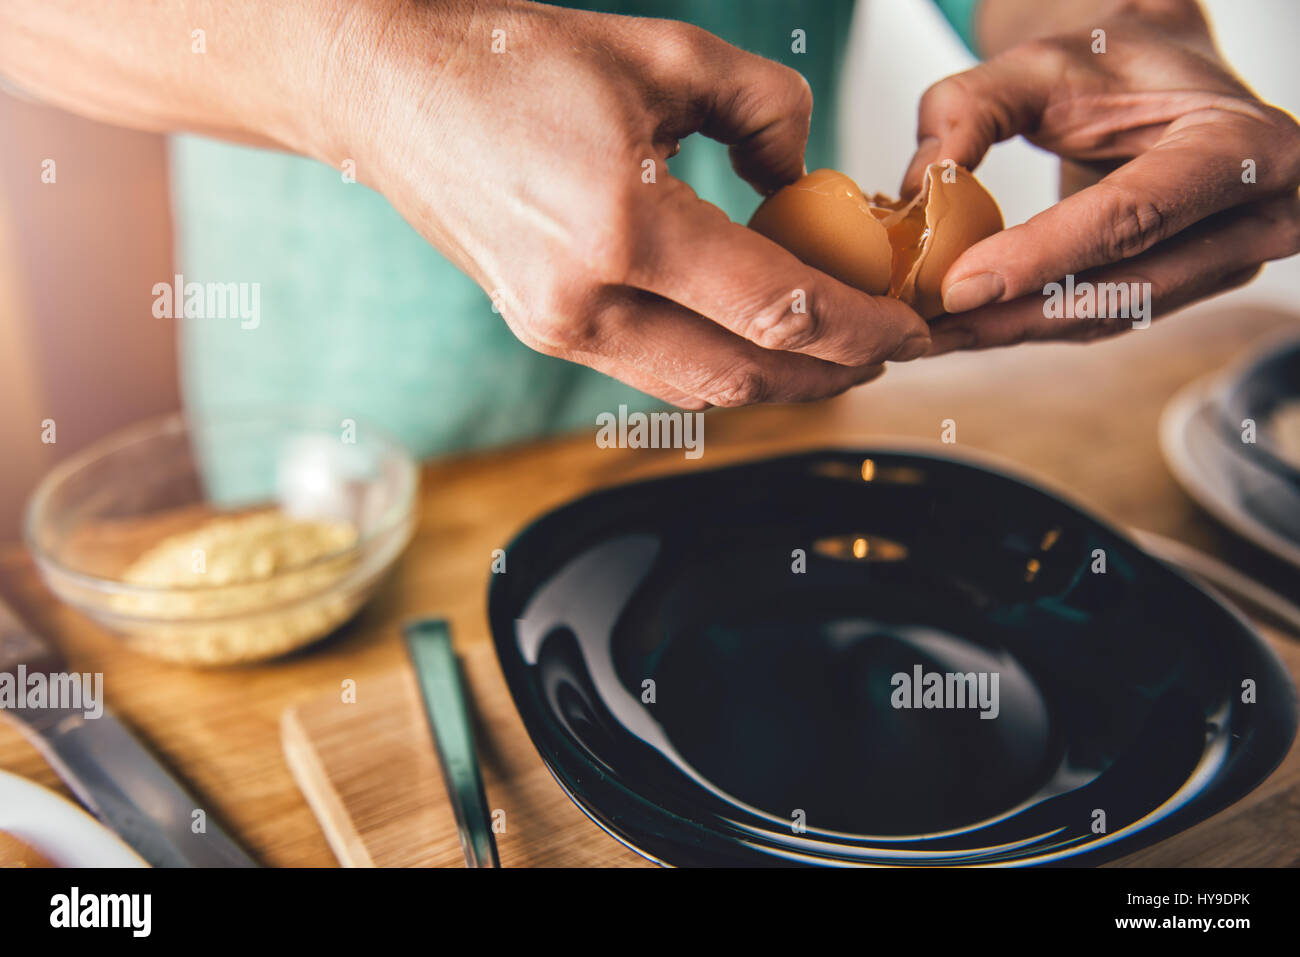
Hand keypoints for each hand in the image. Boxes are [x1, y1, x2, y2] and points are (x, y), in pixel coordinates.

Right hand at [329, 0, 928, 407]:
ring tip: (827, 352)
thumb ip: (765, 110)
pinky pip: (654, 372)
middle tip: (881, 350)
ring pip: (698, 390)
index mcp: (620, 226)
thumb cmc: (507, 61)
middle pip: (743, 376)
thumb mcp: (663, 54)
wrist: (390, 91)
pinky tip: (748, 337)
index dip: (857, 325)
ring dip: (774, 381)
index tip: (905, 325)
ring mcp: (555, 328)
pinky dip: (716, 365)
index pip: (776, 305)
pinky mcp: (542, 331)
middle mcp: (583, 300)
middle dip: (828, 373)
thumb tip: (805, 174)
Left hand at [898, 3, 1299, 352]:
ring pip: (1109, 315)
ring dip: (1013, 330)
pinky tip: (969, 327)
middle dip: (1014, 314)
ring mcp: (1231, 260)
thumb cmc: (1113, 66)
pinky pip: (1104, 317)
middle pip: (1121, 287)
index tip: (958, 287)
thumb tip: (920, 184)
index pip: (1132, 216)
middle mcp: (1256, 215)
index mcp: (1240, 145)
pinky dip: (1030, 324)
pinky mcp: (1192, 287)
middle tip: (927, 327)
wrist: (1163, 80)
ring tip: (932, 334)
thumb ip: (973, 107)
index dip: (1042, 258)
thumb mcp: (1040, 62)